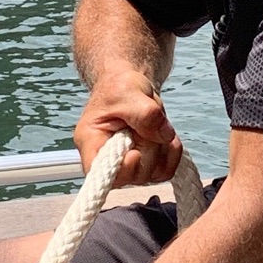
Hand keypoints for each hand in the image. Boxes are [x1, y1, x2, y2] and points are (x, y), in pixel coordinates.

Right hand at [75, 70, 180, 186]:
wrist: (131, 88)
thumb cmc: (120, 87)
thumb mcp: (129, 91)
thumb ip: (144, 113)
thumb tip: (164, 135)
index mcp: (91, 141)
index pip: (99, 173)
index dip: (121, 170)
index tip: (135, 153)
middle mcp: (107, 160)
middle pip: (134, 175)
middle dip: (147, 148)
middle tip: (144, 122)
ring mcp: (128, 166)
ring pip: (153, 174)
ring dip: (161, 147)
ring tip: (151, 123)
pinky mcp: (146, 165)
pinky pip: (166, 170)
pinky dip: (172, 152)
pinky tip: (163, 132)